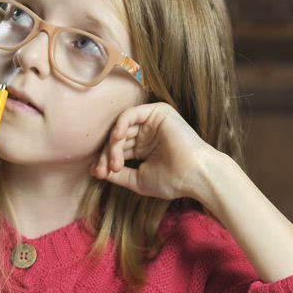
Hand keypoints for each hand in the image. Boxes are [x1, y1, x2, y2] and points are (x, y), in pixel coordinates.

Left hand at [92, 102, 219, 202]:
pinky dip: (120, 125)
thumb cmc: (173, 180)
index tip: (98, 174)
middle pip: (118, 139)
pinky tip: (116, 139)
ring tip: (114, 164)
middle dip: (107, 154)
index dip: (106, 160)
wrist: (195, 175)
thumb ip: (119, 174)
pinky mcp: (157, 112)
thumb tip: (97, 171)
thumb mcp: (138, 179)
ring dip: (113, 146)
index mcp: (144, 146)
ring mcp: (152, 121)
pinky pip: (130, 115)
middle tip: (103, 171)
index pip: (119, 149)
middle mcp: (147, 132)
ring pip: (122, 128)